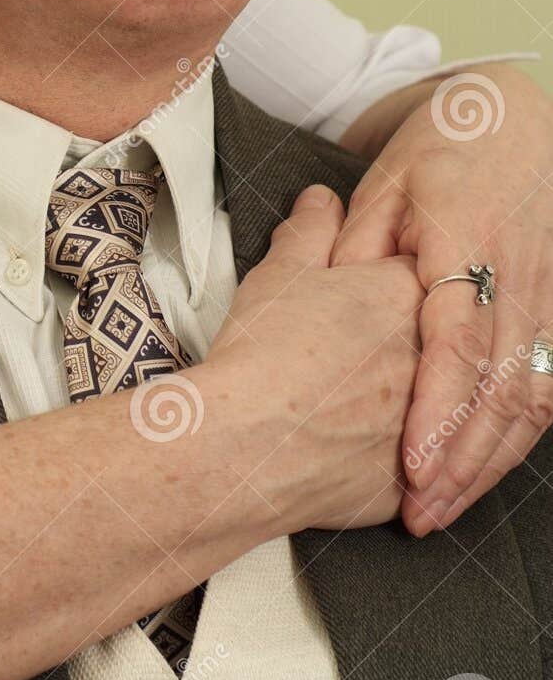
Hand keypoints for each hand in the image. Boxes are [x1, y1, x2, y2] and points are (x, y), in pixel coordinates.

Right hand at [207, 184, 422, 533]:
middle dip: (390, 342)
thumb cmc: (264, 352)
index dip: (376, 284)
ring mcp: (429, 423)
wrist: (247, 445)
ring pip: (420, 404)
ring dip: (389, 401)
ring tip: (334, 402)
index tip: (349, 298)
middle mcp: (432, 357)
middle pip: (424, 339)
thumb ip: (311, 229)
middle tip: (338, 350)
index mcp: (406, 295)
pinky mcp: (411, 480)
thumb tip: (323, 200)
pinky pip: (406, 462)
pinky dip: (380, 455)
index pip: (414, 274)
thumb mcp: (282, 271)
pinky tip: (341, 449)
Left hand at [331, 65, 552, 536]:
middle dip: (463, 459)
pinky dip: (518, 435)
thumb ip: (352, 241)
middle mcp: (516, 275)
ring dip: (489, 459)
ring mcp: (546, 294)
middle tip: (420, 512)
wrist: (514, 119)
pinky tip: (483, 470)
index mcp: (466, 242)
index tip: (411, 464)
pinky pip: (548, 385)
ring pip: (531, 396)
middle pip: (500, 387)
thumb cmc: (442, 149)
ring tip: (442, 506)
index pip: (457, 342)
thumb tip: (320, 296)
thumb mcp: (384, 183)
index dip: (437, 410)